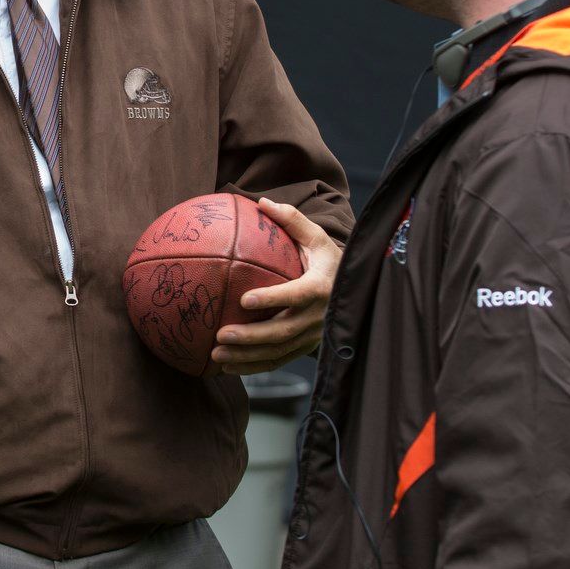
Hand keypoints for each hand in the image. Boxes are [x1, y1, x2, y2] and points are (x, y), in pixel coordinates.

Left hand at [211, 196, 343, 373]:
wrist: (353, 289)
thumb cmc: (326, 259)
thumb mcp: (316, 237)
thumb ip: (291, 220)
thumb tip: (262, 202)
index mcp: (322, 286)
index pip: (297, 295)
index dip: (273, 299)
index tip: (245, 299)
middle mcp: (319, 316)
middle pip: (284, 331)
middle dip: (251, 337)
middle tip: (221, 335)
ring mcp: (312, 336)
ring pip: (278, 351)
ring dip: (247, 356)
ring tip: (216, 354)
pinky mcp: (305, 348)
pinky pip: (278, 362)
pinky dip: (253, 367)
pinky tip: (228, 367)